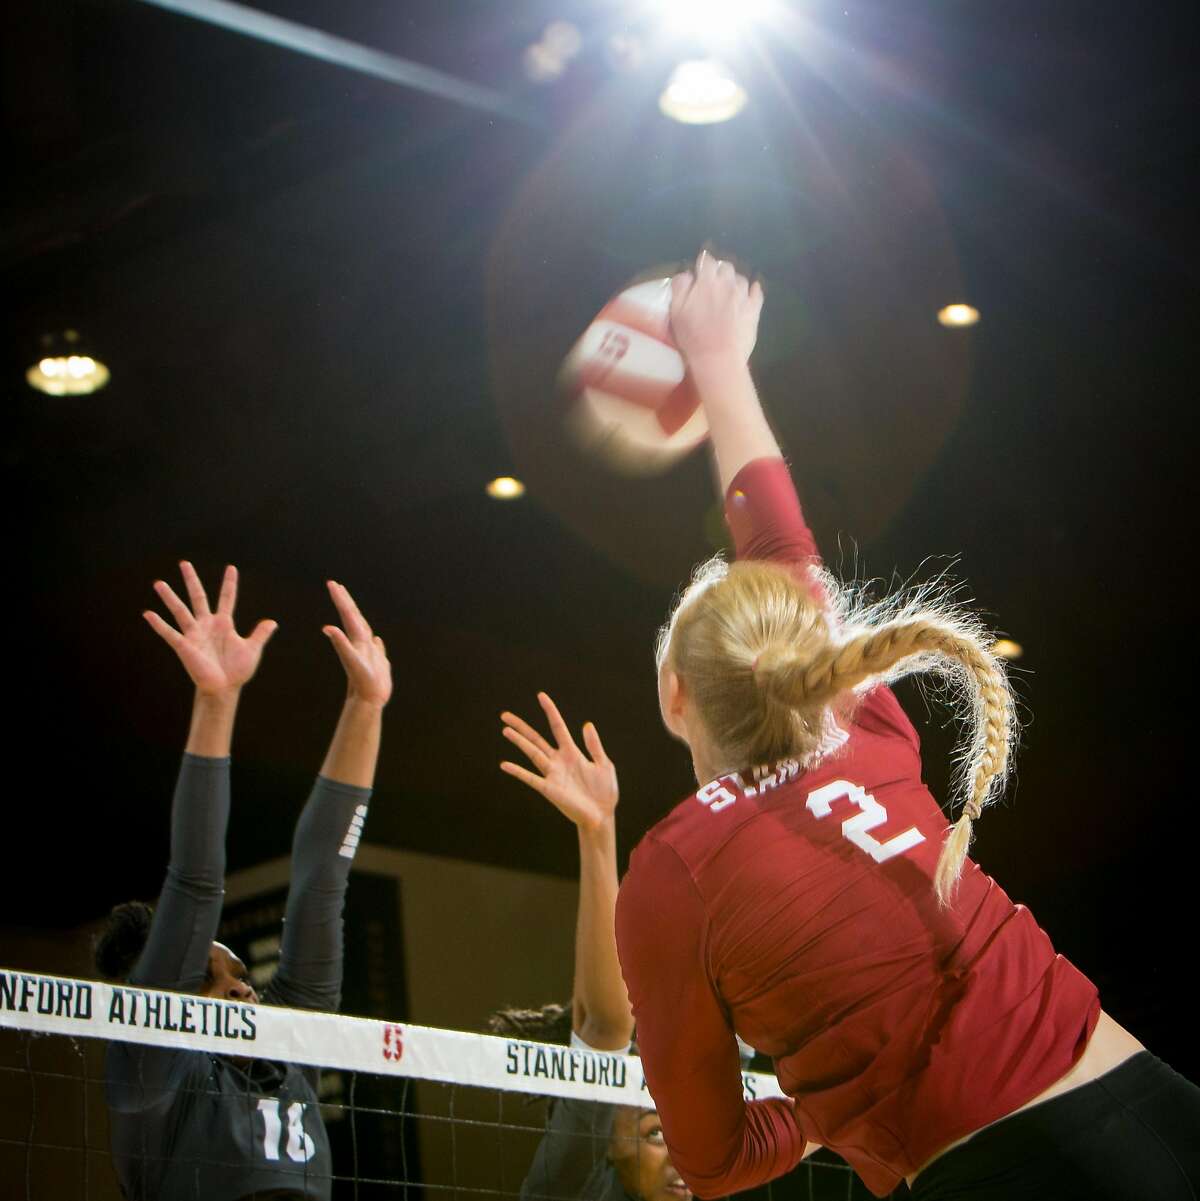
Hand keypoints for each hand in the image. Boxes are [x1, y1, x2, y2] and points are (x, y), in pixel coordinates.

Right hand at [144, 562, 276, 695]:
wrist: (224, 688)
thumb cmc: (237, 670)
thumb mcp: (252, 649)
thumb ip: (260, 634)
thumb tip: (273, 622)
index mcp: (224, 624)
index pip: (227, 598)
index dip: (229, 584)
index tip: (231, 568)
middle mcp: (207, 625)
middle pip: (198, 597)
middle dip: (192, 580)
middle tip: (184, 563)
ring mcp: (194, 634)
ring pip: (180, 611)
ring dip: (169, 597)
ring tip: (159, 583)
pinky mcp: (185, 646)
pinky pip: (170, 633)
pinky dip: (159, 624)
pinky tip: (148, 614)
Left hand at [323, 581, 391, 706]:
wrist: (368, 700)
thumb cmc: (361, 682)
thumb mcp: (351, 660)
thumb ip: (341, 644)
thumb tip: (327, 628)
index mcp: (356, 639)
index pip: (347, 614)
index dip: (341, 599)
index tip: (332, 584)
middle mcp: (360, 643)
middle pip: (352, 617)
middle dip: (344, 601)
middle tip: (335, 585)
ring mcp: (368, 652)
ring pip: (362, 629)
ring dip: (356, 616)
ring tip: (351, 607)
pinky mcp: (376, 662)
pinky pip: (375, 647)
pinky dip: (374, 641)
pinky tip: (375, 639)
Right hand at [500, 693, 617, 834]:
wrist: (602, 815)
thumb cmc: (604, 792)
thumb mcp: (604, 764)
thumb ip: (594, 745)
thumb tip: (586, 724)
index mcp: (572, 753)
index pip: (557, 727)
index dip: (550, 711)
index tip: (541, 696)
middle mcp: (558, 761)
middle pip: (536, 739)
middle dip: (521, 727)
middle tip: (505, 715)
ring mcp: (552, 774)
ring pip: (532, 753)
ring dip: (519, 741)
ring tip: (505, 730)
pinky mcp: (549, 789)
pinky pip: (531, 778)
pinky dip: (518, 771)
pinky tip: (505, 765)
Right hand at [669, 250, 763, 363]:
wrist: (718, 358)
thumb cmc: (693, 337)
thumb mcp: (676, 311)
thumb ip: (680, 287)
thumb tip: (687, 274)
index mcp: (706, 282)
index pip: (706, 261)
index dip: (702, 263)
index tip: (699, 269)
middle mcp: (727, 284)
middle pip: (726, 266)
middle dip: (719, 270)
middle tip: (713, 282)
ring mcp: (743, 296)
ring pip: (741, 279)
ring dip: (734, 281)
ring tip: (728, 291)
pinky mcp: (754, 309)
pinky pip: (757, 292)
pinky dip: (753, 290)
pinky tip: (750, 293)